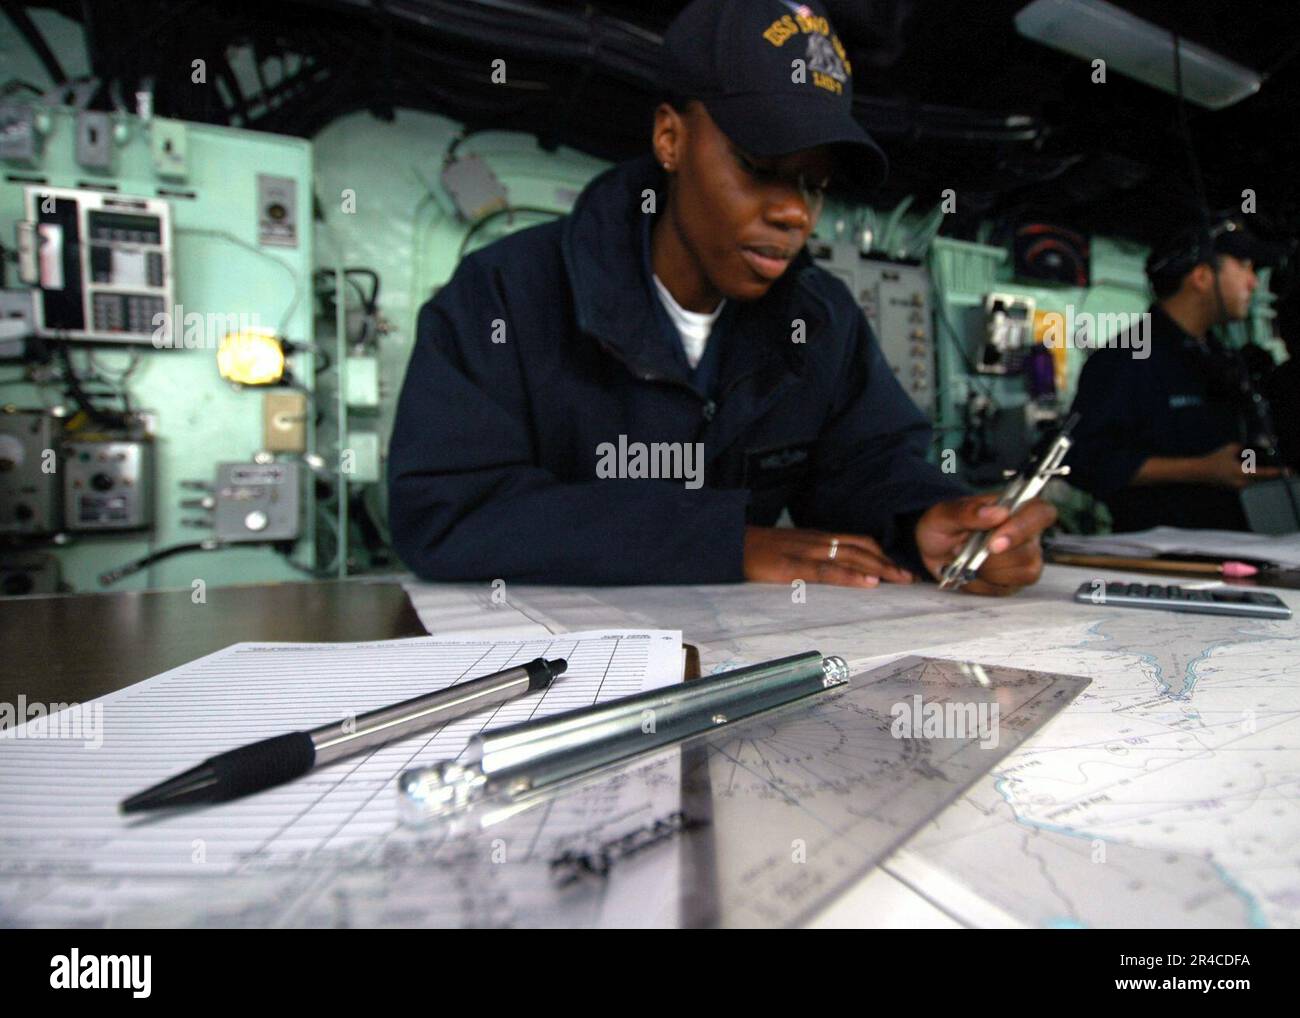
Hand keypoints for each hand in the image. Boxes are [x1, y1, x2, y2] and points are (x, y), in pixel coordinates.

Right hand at [743, 526, 913, 587]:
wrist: (723, 543)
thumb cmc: (752, 552)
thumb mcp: (785, 551)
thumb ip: (806, 558)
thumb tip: (827, 571)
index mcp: (813, 538)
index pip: (855, 541)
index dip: (880, 553)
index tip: (900, 568)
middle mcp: (814, 541)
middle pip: (859, 547)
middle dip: (888, 562)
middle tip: (911, 577)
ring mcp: (803, 552)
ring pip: (849, 556)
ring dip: (879, 568)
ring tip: (900, 579)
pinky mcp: (790, 567)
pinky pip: (826, 570)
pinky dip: (851, 575)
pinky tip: (868, 582)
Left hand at [915, 494, 1056, 595]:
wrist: (929, 552)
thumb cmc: (942, 527)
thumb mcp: (944, 514)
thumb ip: (968, 511)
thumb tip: (998, 513)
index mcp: (1015, 508)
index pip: (1041, 513)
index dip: (1022, 529)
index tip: (994, 543)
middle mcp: (1026, 534)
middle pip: (1030, 551)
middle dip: (992, 558)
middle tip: (962, 550)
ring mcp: (1024, 559)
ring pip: (1023, 572)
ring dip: (987, 570)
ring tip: (964, 559)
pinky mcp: (1015, 581)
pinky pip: (1007, 588)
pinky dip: (982, 583)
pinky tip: (969, 572)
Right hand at [1197, 442, 1283, 489]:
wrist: (1200, 472)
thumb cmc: (1214, 460)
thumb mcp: (1230, 449)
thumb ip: (1244, 447)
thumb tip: (1254, 448)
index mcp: (1242, 473)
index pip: (1264, 473)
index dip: (1276, 471)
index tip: (1286, 471)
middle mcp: (1242, 482)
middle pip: (1262, 478)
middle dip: (1267, 472)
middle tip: (1275, 468)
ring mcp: (1239, 487)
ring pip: (1255, 480)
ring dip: (1257, 473)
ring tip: (1252, 467)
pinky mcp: (1236, 488)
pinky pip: (1249, 481)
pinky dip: (1250, 476)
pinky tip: (1244, 470)